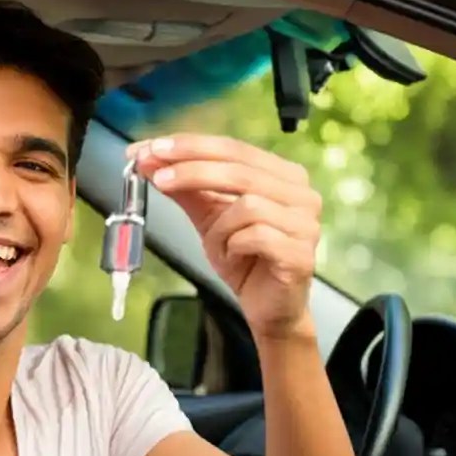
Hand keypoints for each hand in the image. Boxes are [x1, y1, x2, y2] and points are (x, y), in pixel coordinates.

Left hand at [128, 133, 321, 339]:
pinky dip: (233, 247)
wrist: (267, 308)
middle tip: (158, 177)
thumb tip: (150, 159)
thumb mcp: (209, 218)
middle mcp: (301, 193)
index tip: (151, 148)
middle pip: (239, 169)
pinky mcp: (300, 253)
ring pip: (247, 205)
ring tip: (216, 246)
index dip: (190, 146)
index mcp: (282, 175)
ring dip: (218, 228)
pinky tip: (234, 258)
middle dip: (191, 170)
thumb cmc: (244, 259)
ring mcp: (305, 223)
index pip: (233, 148)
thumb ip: (185, 188)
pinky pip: (255, 236)